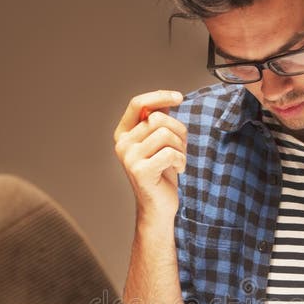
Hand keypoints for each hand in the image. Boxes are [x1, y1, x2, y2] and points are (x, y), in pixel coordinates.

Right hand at [114, 90, 186, 225]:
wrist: (159, 207)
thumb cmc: (162, 174)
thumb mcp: (160, 143)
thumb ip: (159, 121)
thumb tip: (166, 98)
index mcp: (124, 134)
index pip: (138, 103)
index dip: (160, 96)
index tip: (179, 97)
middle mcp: (122, 144)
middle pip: (158, 118)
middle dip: (178, 131)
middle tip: (181, 147)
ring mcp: (129, 158)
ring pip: (165, 134)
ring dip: (181, 147)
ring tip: (178, 160)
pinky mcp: (141, 172)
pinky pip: (170, 153)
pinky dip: (181, 160)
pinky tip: (178, 170)